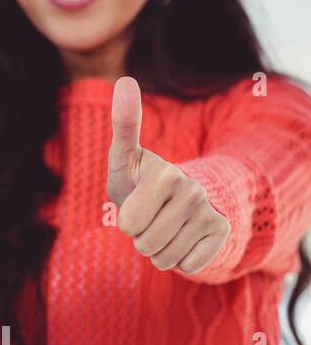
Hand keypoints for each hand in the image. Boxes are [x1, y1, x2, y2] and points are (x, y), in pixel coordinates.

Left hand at [107, 76, 228, 273]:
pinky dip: (178, 258)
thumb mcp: (124, 158)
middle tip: (147, 217)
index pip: (130, 225)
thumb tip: (125, 79)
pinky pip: (186, 265)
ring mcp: (210, 213)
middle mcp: (192, 191)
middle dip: (139, 237)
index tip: (137, 203)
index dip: (127, 222)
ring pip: (163, 257)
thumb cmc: (140, 180)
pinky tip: (181, 236)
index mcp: (165, 175)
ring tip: (162, 225)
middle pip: (144, 244)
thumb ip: (123, 125)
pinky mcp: (222, 234)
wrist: (179, 200)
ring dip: (156, 249)